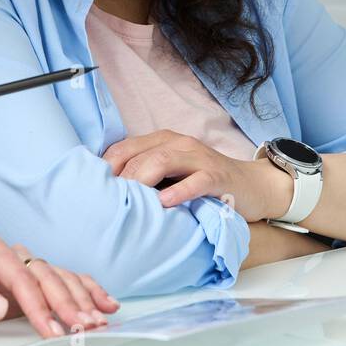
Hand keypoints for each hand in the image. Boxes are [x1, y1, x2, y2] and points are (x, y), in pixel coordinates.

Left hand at [0, 236, 118, 339]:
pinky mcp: (45, 277)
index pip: (21, 277)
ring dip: (84, 301)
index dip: (38, 304)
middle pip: (48, 276)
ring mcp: (33, 264)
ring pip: (65, 277)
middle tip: (82, 327)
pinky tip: (107, 304)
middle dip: (67, 304)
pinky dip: (91, 292)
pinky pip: (73, 280)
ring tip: (97, 321)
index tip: (50, 329)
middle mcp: (17, 254)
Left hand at [102, 129, 290, 222]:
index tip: (93, 192)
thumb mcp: (172, 176)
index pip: (123, 148)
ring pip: (162, 160)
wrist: (252, 186)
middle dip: (120, 179)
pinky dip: (179, 191)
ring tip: (129, 201)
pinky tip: (165, 203)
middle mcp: (178, 143)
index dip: (106, 169)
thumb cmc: (204, 184)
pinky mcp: (217, 176)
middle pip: (139, 155)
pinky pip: (196, 180)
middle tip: (108, 204)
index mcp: (162, 141)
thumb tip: (108, 195)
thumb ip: (146, 177)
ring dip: (142, 180)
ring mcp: (199, 158)